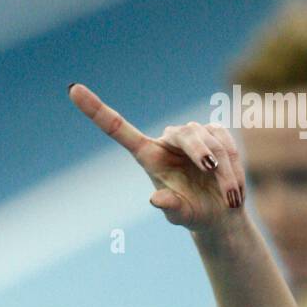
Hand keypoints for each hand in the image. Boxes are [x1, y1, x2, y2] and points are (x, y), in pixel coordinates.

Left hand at [68, 83, 244, 229]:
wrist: (220, 213)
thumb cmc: (194, 214)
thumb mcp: (182, 216)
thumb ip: (170, 208)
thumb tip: (156, 200)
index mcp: (147, 156)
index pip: (117, 129)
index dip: (96, 109)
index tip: (73, 90)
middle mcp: (167, 140)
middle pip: (184, 134)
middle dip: (201, 152)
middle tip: (211, 171)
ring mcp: (192, 134)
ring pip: (208, 139)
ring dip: (222, 168)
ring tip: (230, 196)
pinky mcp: (214, 131)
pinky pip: (225, 140)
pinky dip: (233, 164)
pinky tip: (233, 186)